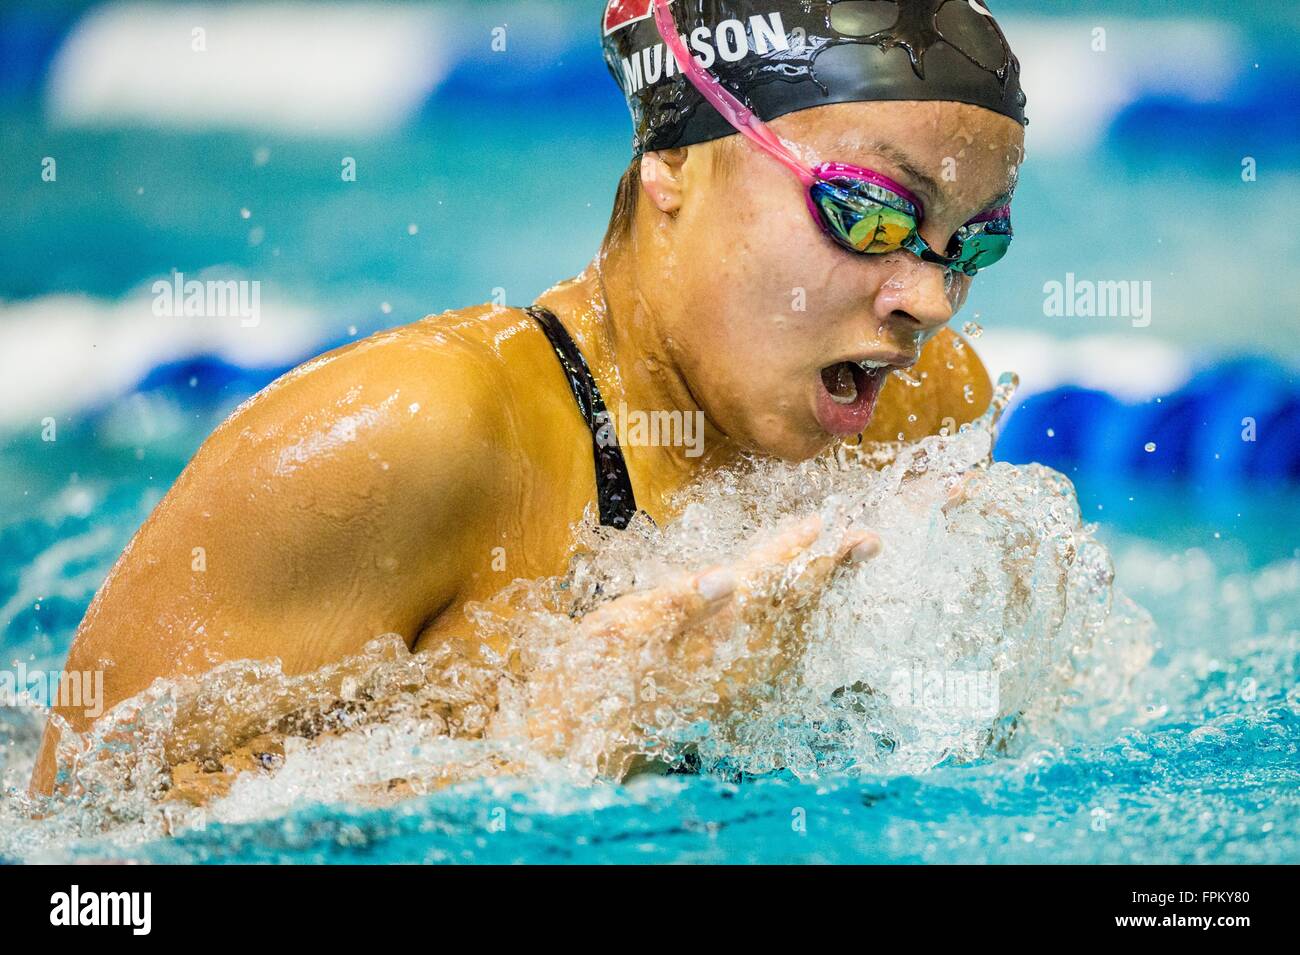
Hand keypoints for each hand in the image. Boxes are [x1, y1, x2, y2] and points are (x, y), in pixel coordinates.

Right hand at [526, 514, 881, 774]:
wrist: (582, 734)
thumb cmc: (595, 674)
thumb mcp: (624, 628)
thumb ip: (678, 601)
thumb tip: (726, 577)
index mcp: (710, 632)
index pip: (761, 580)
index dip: (789, 548)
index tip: (819, 520)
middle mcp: (732, 656)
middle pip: (792, 605)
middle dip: (829, 569)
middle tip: (868, 541)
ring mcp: (735, 678)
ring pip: (791, 630)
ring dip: (821, 594)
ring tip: (847, 566)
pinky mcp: (729, 691)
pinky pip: (779, 655)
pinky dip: (800, 628)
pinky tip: (804, 619)